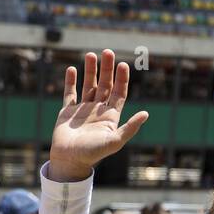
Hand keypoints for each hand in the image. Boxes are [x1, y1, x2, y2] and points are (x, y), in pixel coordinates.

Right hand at [48, 49, 148, 182]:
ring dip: (90, 70)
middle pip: (105, 85)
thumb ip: (130, 128)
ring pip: (88, 85)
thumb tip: (146, 113)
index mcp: (110, 116)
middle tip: (108, 52)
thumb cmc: (92, 154)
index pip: (119, 93)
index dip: (122, 79)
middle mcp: (97, 110)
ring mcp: (82, 110)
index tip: (123, 64)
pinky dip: (70, 81)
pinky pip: (69, 93)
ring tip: (91, 54)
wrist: (69, 161)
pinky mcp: (67, 112)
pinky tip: (72, 69)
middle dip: (107, 69)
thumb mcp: (114, 141)